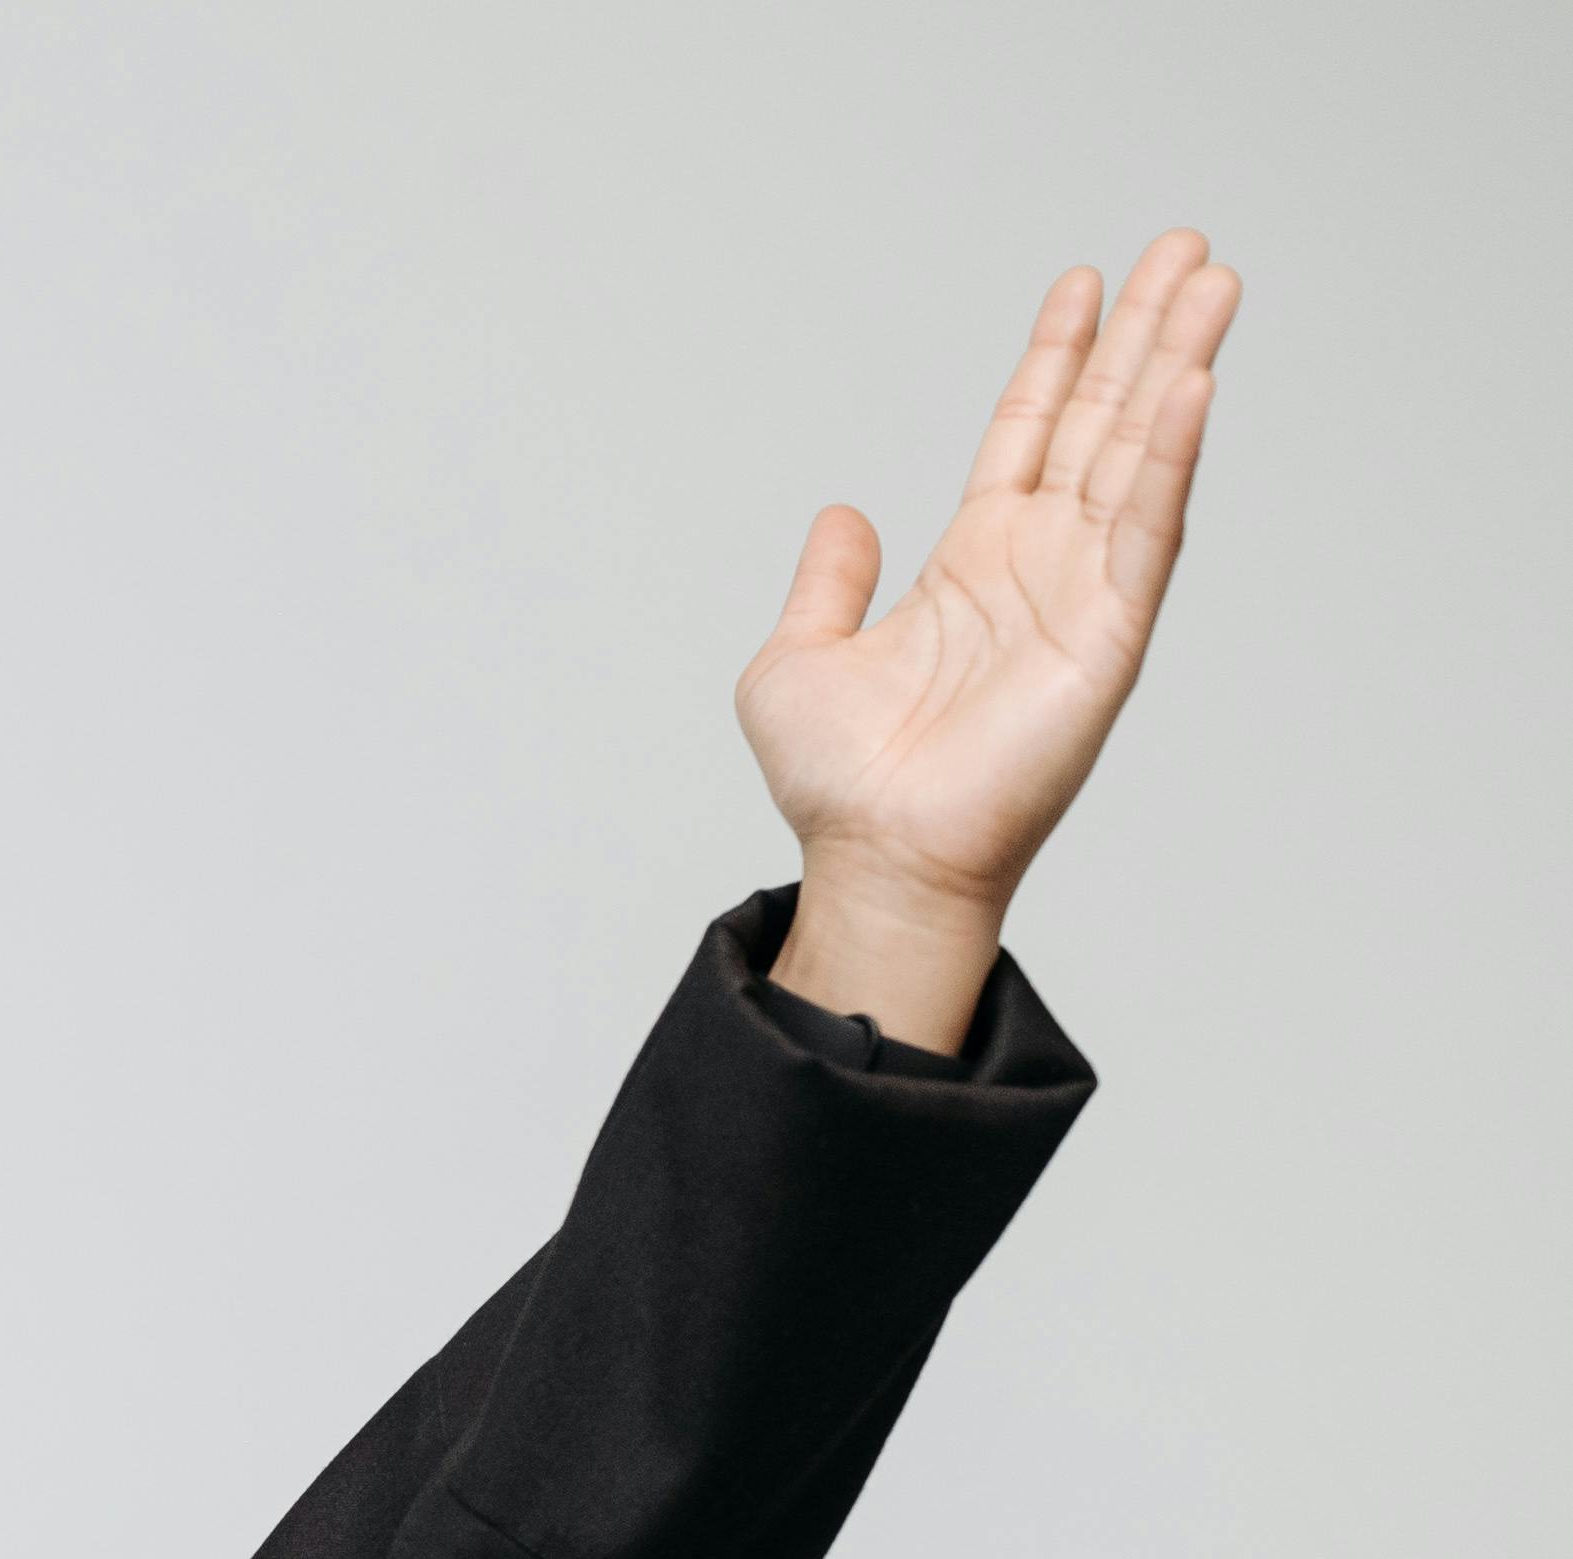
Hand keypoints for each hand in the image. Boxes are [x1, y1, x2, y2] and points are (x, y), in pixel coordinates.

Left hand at [741, 230, 1235, 1043]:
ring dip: (1179, 367)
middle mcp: (1040, 566)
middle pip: (1104, 421)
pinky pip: (1147, 531)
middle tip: (1186, 247)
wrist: (872, 858)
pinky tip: (1191, 386)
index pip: (1030, 432)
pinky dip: (1169, 459)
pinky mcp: (1109, 636)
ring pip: (1140, 456)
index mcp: (975, 561)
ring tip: (1212, 282)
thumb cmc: (841, 785)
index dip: (1058, 355)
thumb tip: (840, 514)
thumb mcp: (798, 659)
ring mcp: (1082, 595)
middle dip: (1144, 333)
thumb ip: (825, 583)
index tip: (1085, 281)